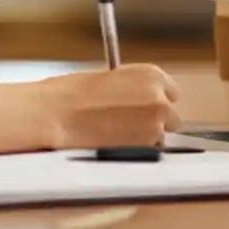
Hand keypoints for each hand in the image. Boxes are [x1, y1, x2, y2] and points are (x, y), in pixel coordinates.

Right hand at [40, 65, 181, 149]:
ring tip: (118, 134)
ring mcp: (155, 125)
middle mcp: (159, 99)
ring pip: (161, 137)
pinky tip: (115, 143)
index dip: (157, 100)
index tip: (146, 106)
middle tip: (130, 124)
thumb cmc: (72, 95)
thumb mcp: (111, 77)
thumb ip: (135, 89)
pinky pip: (149, 152)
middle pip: (171, 117)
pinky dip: (136, 150)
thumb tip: (140, 101)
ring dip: (145, 137)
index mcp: (152, 75)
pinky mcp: (144, 148)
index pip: (172, 93)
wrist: (56, 115)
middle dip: (154, 121)